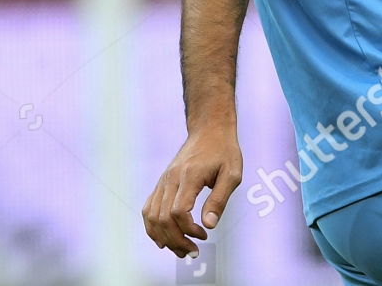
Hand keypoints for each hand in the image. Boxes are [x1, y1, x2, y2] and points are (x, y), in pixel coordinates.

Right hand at [142, 125, 242, 257]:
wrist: (209, 130)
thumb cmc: (224, 151)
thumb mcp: (232, 173)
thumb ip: (219, 199)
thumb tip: (209, 225)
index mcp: (189, 176)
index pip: (178, 211)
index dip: (188, 229)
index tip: (204, 235)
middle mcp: (171, 179)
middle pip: (162, 218)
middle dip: (175, 240)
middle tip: (192, 251)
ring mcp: (163, 181)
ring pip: (151, 216)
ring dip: (163, 237)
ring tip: (179, 249)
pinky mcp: (161, 183)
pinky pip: (149, 208)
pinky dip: (153, 226)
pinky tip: (164, 238)